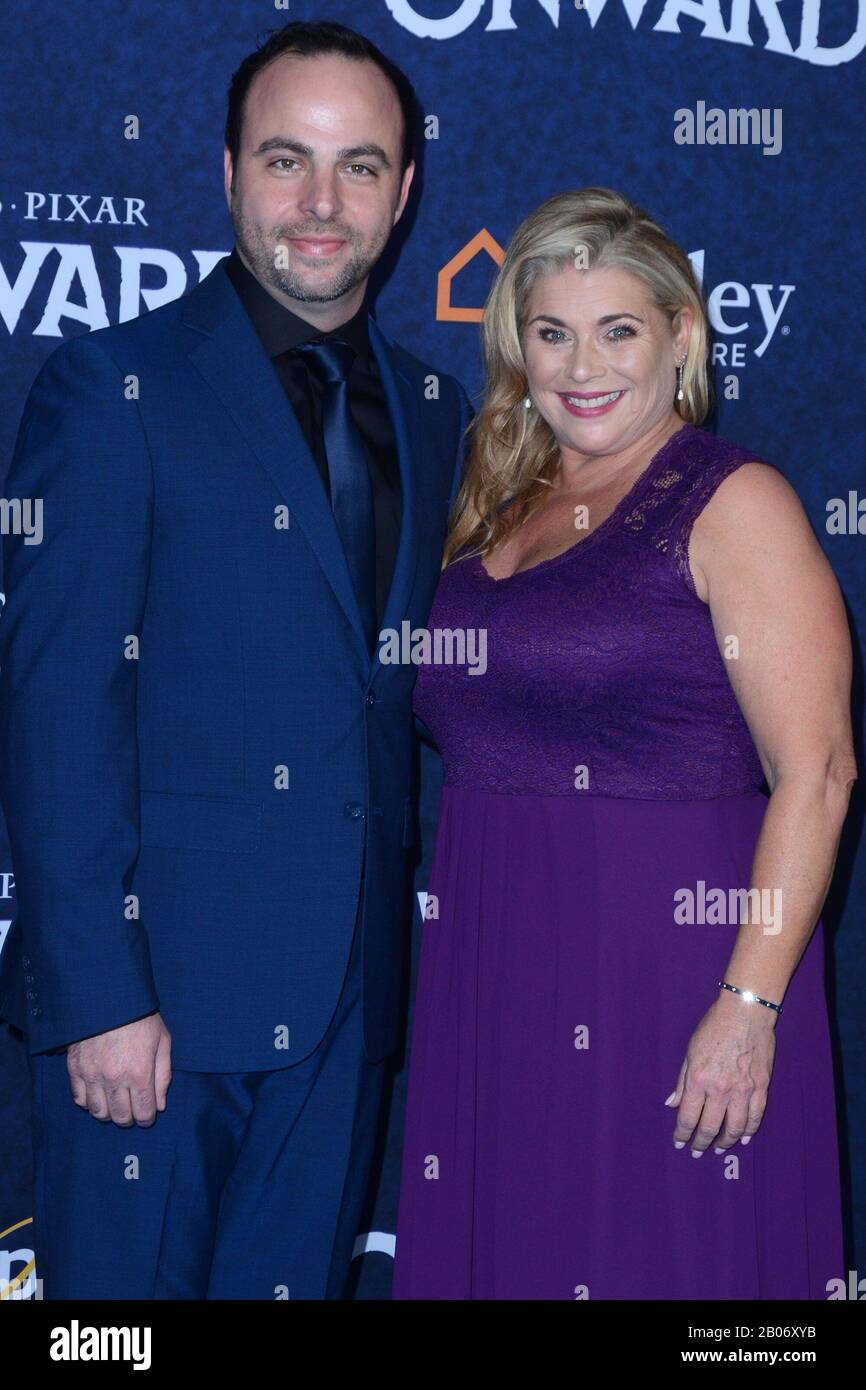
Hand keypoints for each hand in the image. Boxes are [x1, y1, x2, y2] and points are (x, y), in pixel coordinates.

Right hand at [66, 1012, 171, 1126]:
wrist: (110, 997)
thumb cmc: (141, 1018)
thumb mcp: (163, 1042)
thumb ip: (163, 1076)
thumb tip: (160, 1105)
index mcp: (139, 1072)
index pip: (144, 1113)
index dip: (148, 1118)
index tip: (148, 1114)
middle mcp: (114, 1078)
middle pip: (121, 1117)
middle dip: (130, 1118)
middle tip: (133, 1109)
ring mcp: (92, 1074)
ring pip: (99, 1112)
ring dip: (109, 1112)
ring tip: (115, 1103)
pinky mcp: (75, 1068)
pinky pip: (79, 1098)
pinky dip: (89, 1101)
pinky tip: (98, 1093)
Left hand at [665, 991, 776, 1154]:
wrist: (745, 1013)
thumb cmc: (714, 1027)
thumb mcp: (690, 1052)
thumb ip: (682, 1081)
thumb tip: (672, 1104)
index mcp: (699, 1079)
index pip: (688, 1117)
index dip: (682, 1134)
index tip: (679, 1143)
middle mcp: (720, 1089)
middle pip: (710, 1127)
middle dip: (701, 1143)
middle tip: (697, 1152)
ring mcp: (743, 1090)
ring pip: (735, 1127)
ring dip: (726, 1141)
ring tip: (719, 1148)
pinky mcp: (761, 1087)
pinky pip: (756, 1116)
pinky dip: (750, 1130)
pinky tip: (744, 1138)